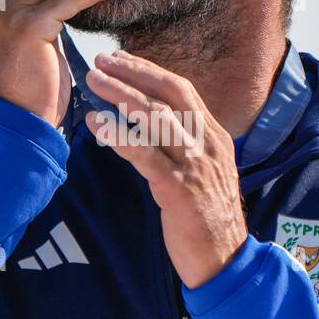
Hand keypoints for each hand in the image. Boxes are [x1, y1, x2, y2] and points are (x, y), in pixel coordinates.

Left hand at [83, 51, 248, 288]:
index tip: (121, 58)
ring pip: (156, 118)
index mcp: (214, 136)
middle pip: (168, 95)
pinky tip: (97, 124)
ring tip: (93, 81)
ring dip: (121, 94)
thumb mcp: (204, 171)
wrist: (225, 259)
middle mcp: (207, 144)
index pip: (181, 90)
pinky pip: (145, 155)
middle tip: (101, 60)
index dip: (149, 71)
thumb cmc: (208, 217)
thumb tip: (149, 124)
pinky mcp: (178, 190)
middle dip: (133, 72)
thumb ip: (184, 145)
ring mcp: (194, 166)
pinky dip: (119, 136)